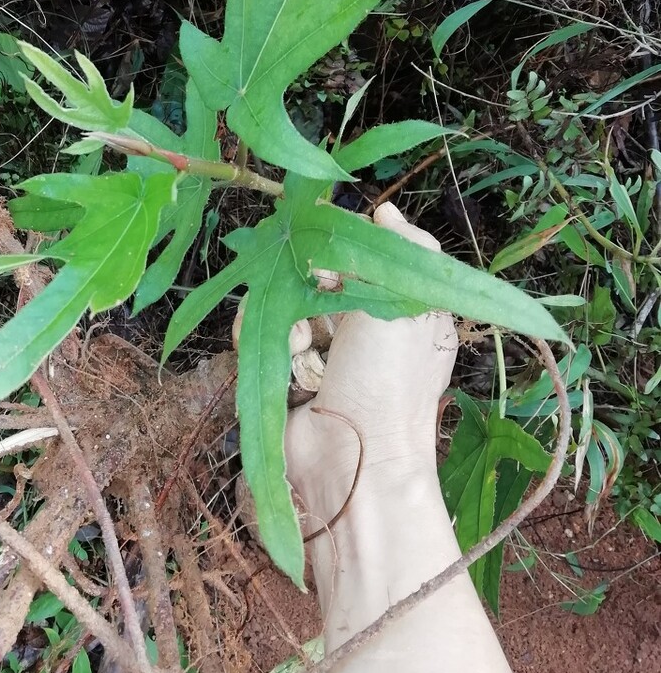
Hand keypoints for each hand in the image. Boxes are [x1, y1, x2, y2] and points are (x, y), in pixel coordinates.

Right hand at [285, 203, 457, 525]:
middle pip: (315, 272)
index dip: (342, 244)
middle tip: (315, 291)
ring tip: (302, 341)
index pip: (362, 254)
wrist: (352, 462)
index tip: (328, 238)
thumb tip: (384, 210)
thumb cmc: (390, 380)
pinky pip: (258, 331)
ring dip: (287, 315)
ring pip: (282, 298)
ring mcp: (316, 351)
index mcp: (397, 308)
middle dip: (307, 277)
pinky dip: (266, 338)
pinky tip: (284, 356)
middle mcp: (358, 327)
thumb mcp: (413, 304)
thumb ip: (406, 248)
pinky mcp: (280, 371)